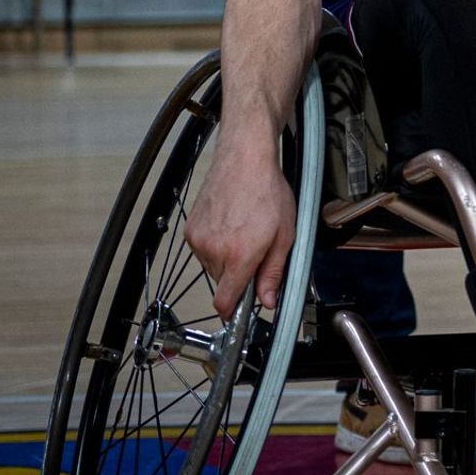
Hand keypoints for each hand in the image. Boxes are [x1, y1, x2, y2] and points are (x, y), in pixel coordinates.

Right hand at [186, 143, 298, 319]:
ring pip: (212, 267)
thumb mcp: (285, 235)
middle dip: (239, 276)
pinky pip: (203, 250)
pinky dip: (216, 246)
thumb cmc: (268, 192)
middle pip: (223, 283)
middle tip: (256, 253)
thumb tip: (267, 301)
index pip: (225, 301)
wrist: (244, 161)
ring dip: (227, 260)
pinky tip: (231, 226)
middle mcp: (214, 251)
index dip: (232, 312)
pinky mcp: (190, 230)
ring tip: (244, 233)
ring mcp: (199, 240)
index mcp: (239, 256)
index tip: (238, 314)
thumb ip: (273, 272)